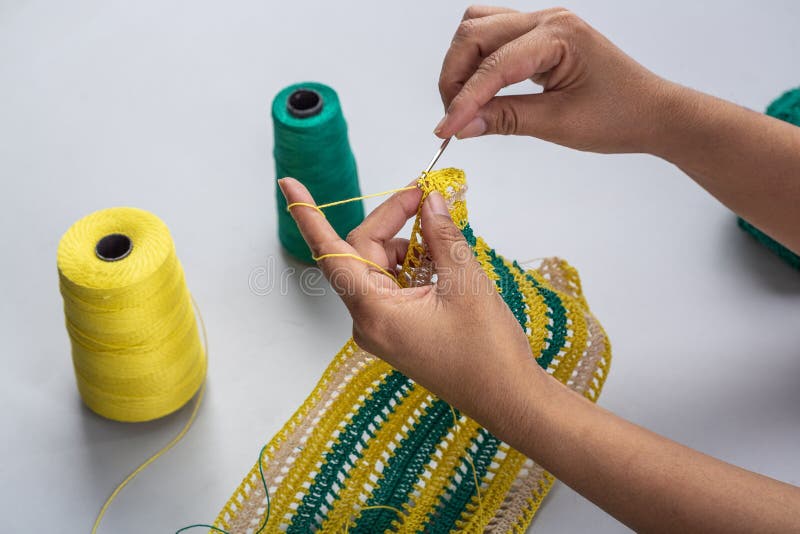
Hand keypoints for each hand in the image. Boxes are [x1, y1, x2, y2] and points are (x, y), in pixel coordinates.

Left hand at [278, 178, 540, 429]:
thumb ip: (442, 236)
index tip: (288, 182)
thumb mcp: (467, 283)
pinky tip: (443, 257)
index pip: (330, 252)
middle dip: (393, 219)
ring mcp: (382, 327)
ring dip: (408, 242)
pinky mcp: (397, 330)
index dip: (307, 214)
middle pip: (364, 251)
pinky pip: (395, 284)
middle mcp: (368, 320)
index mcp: (374, 311)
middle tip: (427, 193)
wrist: (509, 399)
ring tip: (445, 233)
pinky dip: (415, 263)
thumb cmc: (488, 352)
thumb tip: (430, 200)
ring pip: (381, 266)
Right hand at [435, 5, 670, 152]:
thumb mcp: (558, 124)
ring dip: (462, 63)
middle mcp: (547, 19)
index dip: (463, 101)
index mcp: (558, 35)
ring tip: (463, 104)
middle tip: (453, 119)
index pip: (493, 66)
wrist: (653, 112)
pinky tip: (480, 90)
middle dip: (455, 76)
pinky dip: (477, 60)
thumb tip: (462, 126)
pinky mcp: (540, 35)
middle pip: (474, 33)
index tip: (444, 131)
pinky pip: (494, 35)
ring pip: (479, 27)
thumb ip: (506, 119)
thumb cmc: (619, 116)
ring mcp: (543, 23)